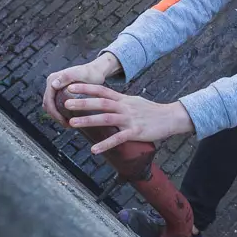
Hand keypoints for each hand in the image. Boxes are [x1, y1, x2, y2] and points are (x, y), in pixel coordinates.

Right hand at [43, 53, 120, 126]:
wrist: (97, 70)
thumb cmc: (90, 72)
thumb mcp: (79, 73)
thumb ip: (67, 77)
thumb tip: (53, 85)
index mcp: (52, 79)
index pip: (48, 99)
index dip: (54, 112)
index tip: (64, 121)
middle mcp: (52, 83)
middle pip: (48, 104)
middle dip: (55, 116)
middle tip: (66, 125)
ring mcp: (56, 88)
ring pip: (51, 106)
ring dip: (57, 116)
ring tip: (68, 124)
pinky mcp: (61, 92)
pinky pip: (56, 105)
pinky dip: (60, 113)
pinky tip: (69, 119)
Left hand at [61, 83, 193, 153]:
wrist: (170, 118)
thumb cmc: (152, 111)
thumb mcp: (134, 102)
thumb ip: (120, 101)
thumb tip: (107, 100)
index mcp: (124, 100)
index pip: (102, 91)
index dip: (86, 88)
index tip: (71, 87)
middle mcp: (125, 107)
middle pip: (101, 103)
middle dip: (82, 103)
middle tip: (65, 103)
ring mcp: (130, 120)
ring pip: (106, 119)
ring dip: (88, 121)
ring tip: (72, 123)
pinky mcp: (136, 132)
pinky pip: (118, 139)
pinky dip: (105, 144)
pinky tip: (94, 150)